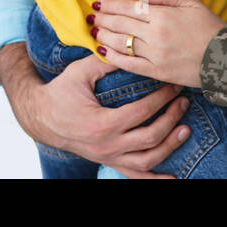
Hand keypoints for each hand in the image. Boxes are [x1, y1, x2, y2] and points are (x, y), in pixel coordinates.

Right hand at [0, 42, 189, 178]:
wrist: (41, 117)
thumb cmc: (62, 91)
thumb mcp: (80, 72)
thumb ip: (106, 61)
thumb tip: (133, 47)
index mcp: (100, 124)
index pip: (141, 112)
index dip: (161, 98)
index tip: (173, 85)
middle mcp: (106, 146)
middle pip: (149, 138)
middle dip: (171, 119)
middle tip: (184, 101)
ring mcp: (107, 157)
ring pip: (146, 161)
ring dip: (170, 147)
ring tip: (186, 130)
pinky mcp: (108, 162)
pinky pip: (135, 176)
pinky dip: (155, 179)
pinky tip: (174, 177)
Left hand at [90, 0, 226, 88]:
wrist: (226, 59)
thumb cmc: (210, 28)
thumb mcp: (193, 4)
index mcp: (164, 15)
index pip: (129, 8)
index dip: (111, 5)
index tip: (99, 2)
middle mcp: (155, 35)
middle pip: (121, 24)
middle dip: (103, 19)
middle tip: (92, 16)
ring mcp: (154, 55)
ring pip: (120, 43)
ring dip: (104, 36)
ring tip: (95, 31)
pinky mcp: (155, 72)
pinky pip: (128, 64)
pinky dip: (112, 57)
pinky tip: (102, 51)